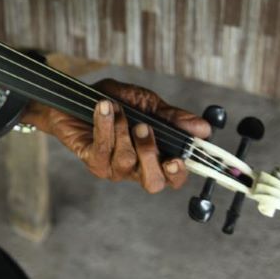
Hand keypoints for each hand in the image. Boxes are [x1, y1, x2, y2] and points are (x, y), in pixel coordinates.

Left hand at [36, 78, 211, 192]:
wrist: (76, 96)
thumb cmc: (115, 102)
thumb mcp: (148, 104)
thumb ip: (173, 117)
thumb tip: (203, 129)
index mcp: (155, 156)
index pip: (173, 177)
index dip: (179, 174)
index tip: (179, 159)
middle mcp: (135, 168)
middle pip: (153, 182)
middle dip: (151, 154)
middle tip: (143, 127)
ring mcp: (113, 168)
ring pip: (126, 160)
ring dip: (122, 130)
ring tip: (116, 109)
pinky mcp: (92, 161)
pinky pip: (103, 149)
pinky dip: (105, 125)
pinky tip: (104, 108)